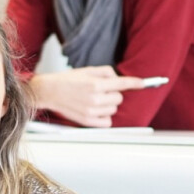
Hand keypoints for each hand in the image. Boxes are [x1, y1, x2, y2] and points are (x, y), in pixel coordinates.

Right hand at [28, 66, 145, 126]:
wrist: (50, 91)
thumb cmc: (68, 80)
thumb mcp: (87, 70)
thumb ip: (106, 72)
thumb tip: (119, 79)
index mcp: (95, 84)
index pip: (122, 84)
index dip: (135, 83)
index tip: (143, 83)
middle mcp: (94, 98)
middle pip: (119, 98)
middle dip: (114, 93)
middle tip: (101, 90)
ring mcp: (91, 111)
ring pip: (114, 110)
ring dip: (109, 105)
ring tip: (95, 99)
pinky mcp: (87, 121)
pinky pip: (107, 122)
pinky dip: (105, 116)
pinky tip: (96, 110)